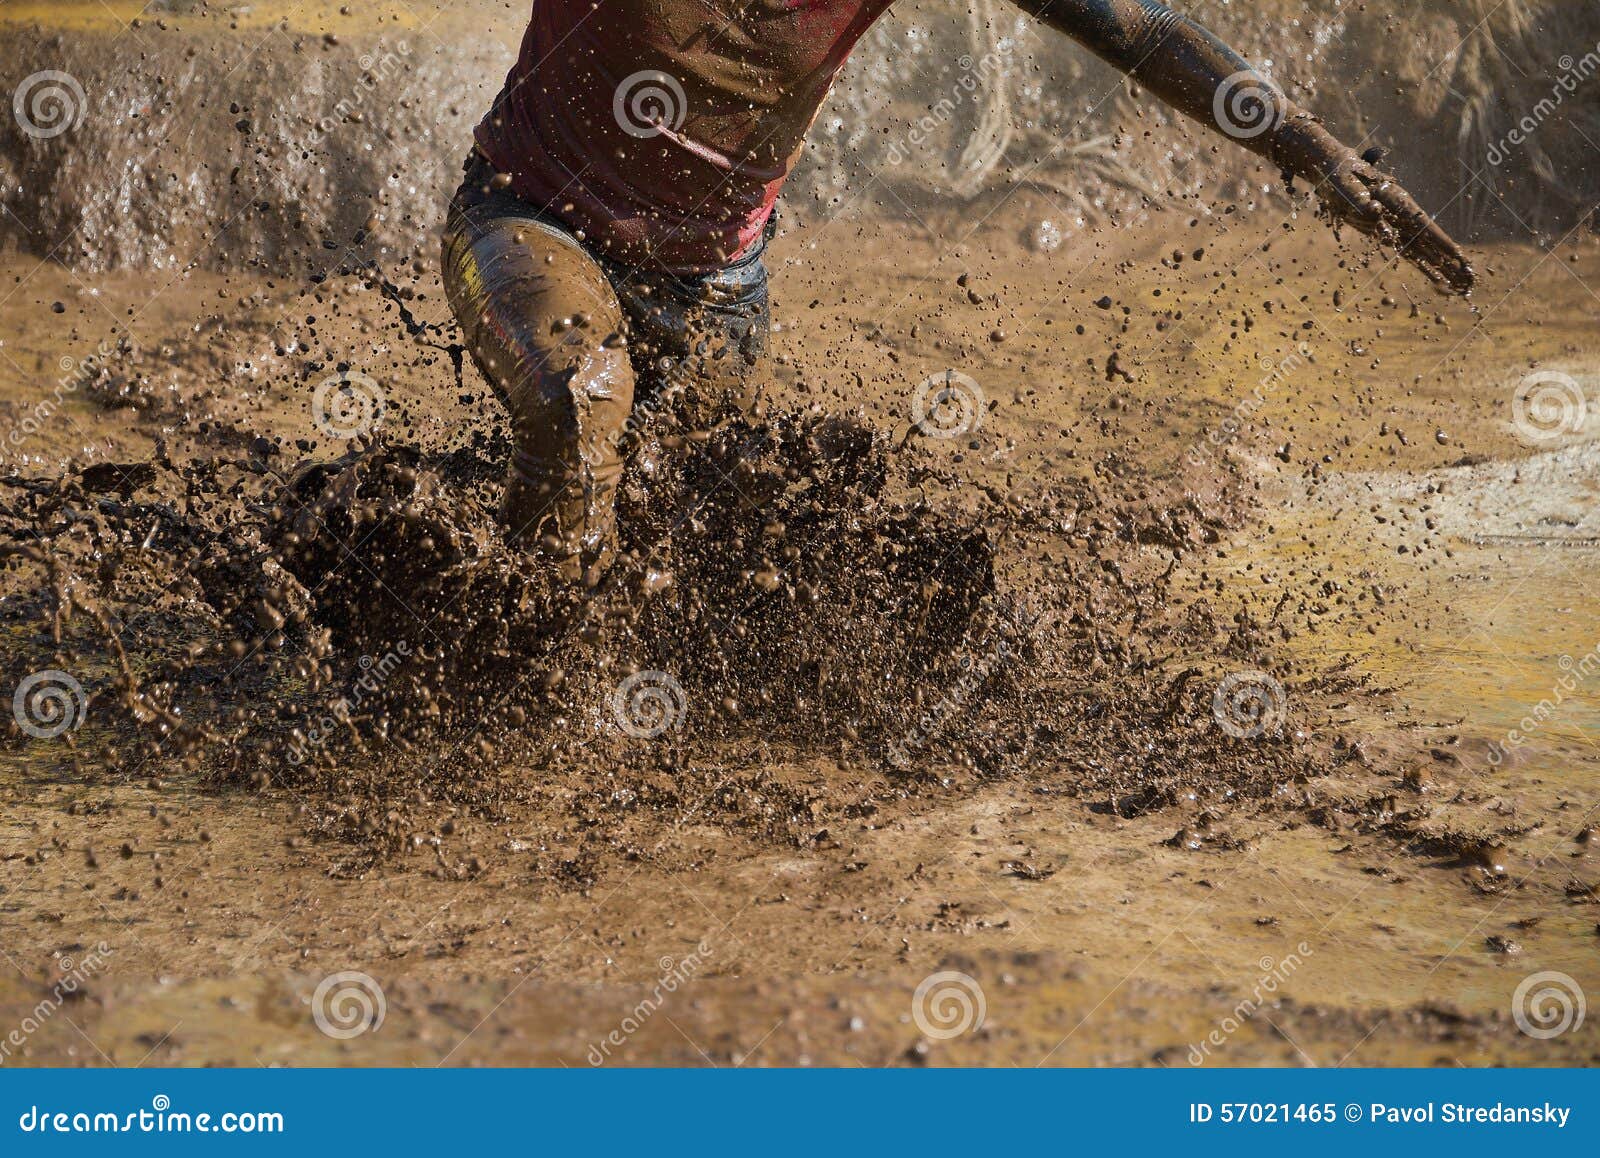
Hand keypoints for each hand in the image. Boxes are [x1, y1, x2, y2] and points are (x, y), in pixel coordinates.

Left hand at [1269, 112, 1474, 295]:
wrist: (1334, 170)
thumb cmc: (1340, 176)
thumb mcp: (1346, 186)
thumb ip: (1359, 201)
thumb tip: (1375, 212)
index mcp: (1398, 202)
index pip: (1423, 227)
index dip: (1440, 243)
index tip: (1456, 257)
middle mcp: (1403, 215)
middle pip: (1430, 243)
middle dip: (1450, 262)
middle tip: (1470, 280)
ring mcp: (1396, 225)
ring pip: (1422, 250)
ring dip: (1441, 268)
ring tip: (1460, 284)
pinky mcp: (1386, 232)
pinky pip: (1407, 252)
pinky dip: (1423, 265)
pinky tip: (1437, 276)